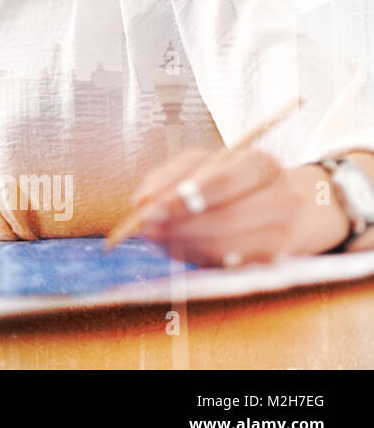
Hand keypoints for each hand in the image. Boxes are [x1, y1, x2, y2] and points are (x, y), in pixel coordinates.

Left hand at [128, 146, 336, 266]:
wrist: (286, 206)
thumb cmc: (232, 179)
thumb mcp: (204, 164)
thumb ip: (171, 176)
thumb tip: (142, 202)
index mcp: (263, 165)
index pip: (224, 181)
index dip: (185, 197)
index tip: (151, 209)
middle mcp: (282, 198)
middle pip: (226, 217)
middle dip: (179, 226)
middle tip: (145, 228)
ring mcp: (282, 233)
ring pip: (226, 245)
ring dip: (182, 243)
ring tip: (153, 238)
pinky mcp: (273, 261)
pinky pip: (227, 263)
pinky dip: (195, 255)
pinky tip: (174, 247)